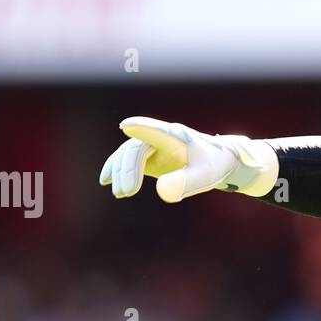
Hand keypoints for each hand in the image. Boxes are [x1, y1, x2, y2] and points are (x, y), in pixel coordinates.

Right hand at [99, 116, 236, 201]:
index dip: (141, 127)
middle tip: (126, 193)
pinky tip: (105, 181)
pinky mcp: (147, 155)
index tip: (126, 126)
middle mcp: (159, 136)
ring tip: (119, 193)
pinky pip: (126, 159)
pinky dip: (115, 169)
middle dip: (128, 169)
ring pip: (127, 153)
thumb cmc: (213, 165)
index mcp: (175, 135)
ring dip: (119, 172)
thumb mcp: (205, 176)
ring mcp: (150, 144)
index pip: (155, 130)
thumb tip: (161, 192)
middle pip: (136, 148)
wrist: (215, 160)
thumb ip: (186, 182)